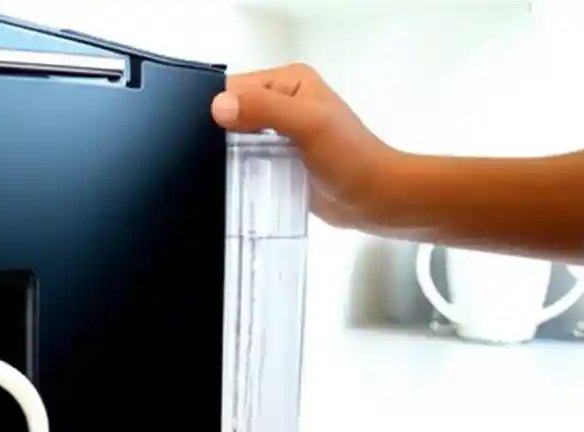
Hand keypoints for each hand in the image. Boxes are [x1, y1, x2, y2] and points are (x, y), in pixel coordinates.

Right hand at [211, 63, 399, 229]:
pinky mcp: (277, 159)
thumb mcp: (308, 124)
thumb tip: (219, 107)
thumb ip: (265, 109)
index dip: (218, 109)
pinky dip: (236, 169)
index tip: (208, 137)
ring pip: (234, 138)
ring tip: (217, 173)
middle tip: (211, 159)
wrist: (375, 199)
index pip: (235, 87)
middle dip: (219, 133)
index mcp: (288, 80)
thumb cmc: (349, 158)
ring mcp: (278, 132)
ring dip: (225, 154)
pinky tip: (230, 183)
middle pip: (231, 112)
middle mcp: (281, 101)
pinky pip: (245, 160)